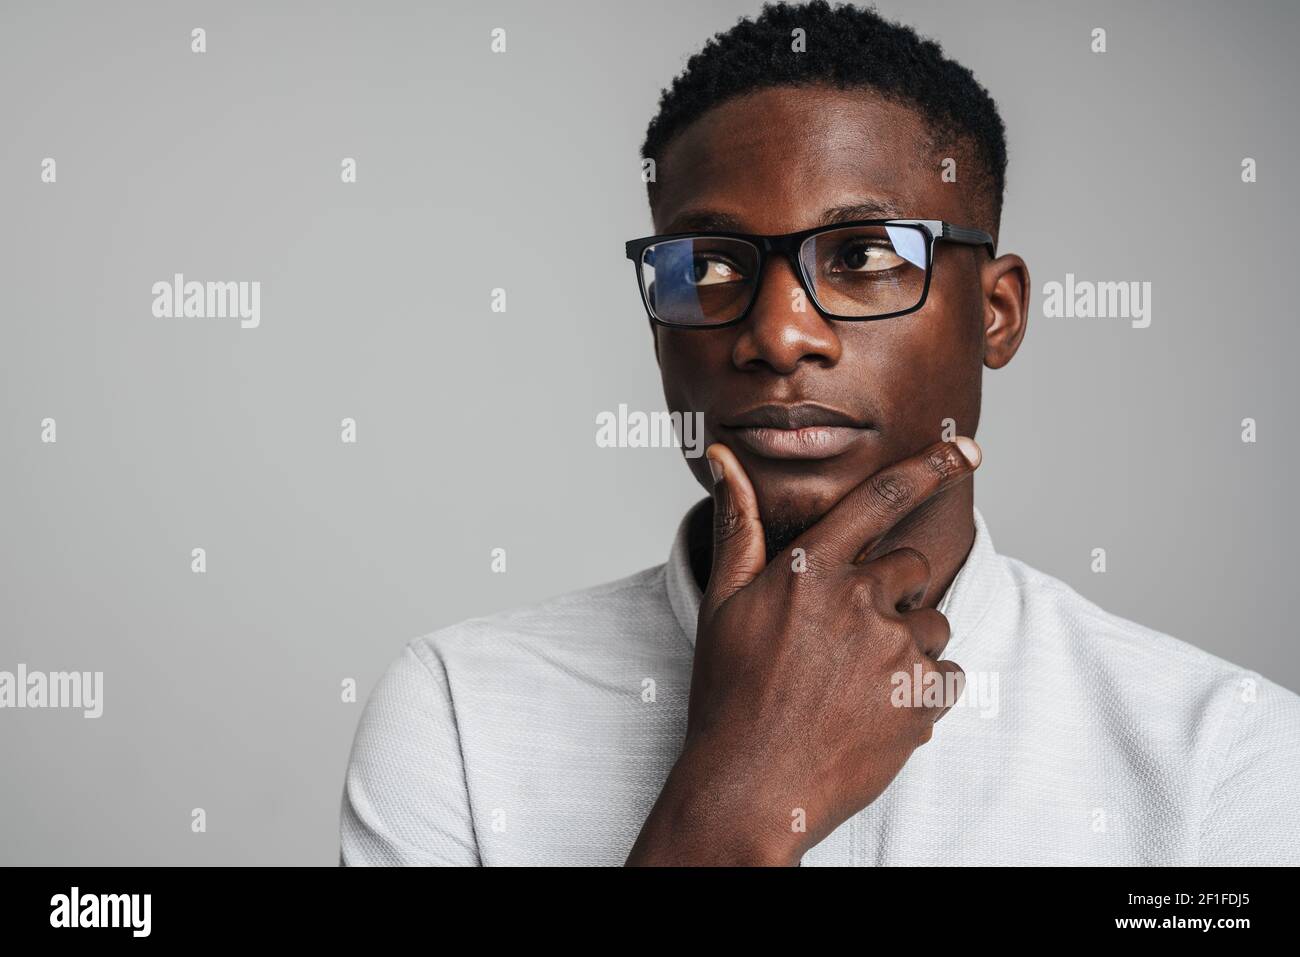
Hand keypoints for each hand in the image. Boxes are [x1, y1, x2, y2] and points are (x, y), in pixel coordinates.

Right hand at [625, 436, 980, 865]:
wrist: (747, 788)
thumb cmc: (728, 694)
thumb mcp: (725, 603)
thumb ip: (740, 524)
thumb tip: (725, 456)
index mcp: (811, 570)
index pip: (881, 499)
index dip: (931, 466)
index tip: (968, 447)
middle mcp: (857, 600)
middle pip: (911, 570)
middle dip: (891, 597)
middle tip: (843, 644)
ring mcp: (892, 651)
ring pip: (932, 628)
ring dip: (907, 649)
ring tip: (852, 686)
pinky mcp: (919, 699)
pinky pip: (947, 679)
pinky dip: (922, 695)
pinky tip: (873, 714)